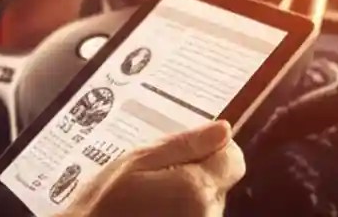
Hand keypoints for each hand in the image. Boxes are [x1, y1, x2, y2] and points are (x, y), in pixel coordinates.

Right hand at [58, 121, 244, 216]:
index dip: (212, 150)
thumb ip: (184, 145)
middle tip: (154, 179)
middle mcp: (209, 216)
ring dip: (186, 198)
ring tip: (149, 201)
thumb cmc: (104, 204)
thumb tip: (223, 129)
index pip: (233, 159)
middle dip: (194, 175)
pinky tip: (152, 214)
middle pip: (219, 182)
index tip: (183, 154)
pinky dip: (179, 214)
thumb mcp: (136, 161)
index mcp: (197, 189)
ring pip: (207, 203)